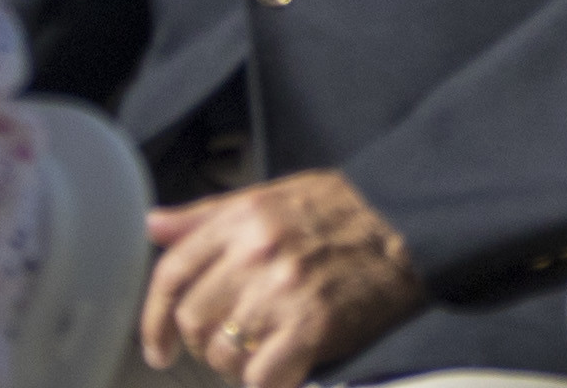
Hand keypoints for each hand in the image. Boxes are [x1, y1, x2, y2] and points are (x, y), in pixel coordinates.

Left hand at [135, 170, 416, 387]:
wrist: (414, 224)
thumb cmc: (344, 211)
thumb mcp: (275, 197)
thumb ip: (209, 216)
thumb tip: (152, 224)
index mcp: (244, 219)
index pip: (172, 274)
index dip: (152, 320)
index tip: (158, 349)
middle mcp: (257, 253)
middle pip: (193, 320)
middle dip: (205, 343)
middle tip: (234, 343)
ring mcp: (283, 291)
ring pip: (224, 353)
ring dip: (238, 364)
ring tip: (266, 351)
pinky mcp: (313, 325)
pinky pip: (261, 376)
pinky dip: (268, 380)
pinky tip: (285, 368)